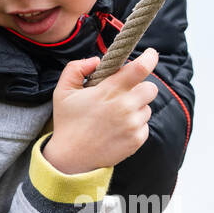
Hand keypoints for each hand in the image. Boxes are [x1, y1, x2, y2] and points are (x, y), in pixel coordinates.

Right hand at [43, 47, 160, 174]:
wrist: (72, 158)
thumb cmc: (68, 121)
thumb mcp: (62, 91)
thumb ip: (76, 68)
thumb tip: (97, 60)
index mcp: (109, 91)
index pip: (139, 69)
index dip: (149, 58)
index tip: (151, 54)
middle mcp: (125, 107)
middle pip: (151, 88)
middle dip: (141, 86)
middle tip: (125, 92)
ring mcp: (133, 125)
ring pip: (147, 107)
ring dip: (136, 107)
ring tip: (116, 114)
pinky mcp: (137, 140)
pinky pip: (145, 124)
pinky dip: (135, 124)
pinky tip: (118, 127)